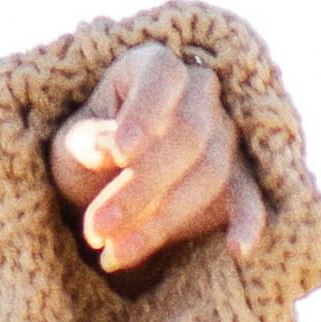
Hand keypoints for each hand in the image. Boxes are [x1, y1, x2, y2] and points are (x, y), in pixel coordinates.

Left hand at [49, 40, 258, 278]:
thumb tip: (110, 147)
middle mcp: (198, 90)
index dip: (145, 113)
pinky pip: (249, 194)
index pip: (162, 77)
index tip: (120, 153)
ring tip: (114, 255)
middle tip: (97, 230)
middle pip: (188, 135)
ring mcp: (225, 131)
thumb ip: (88, 140)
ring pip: (210, 172)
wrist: (105, 182)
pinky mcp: (238, 173)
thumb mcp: (71, 142)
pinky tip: (237, 247)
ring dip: (163, 220)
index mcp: (153, 67)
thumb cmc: (87, 151)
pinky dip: (247, 220)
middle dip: (140, 189)